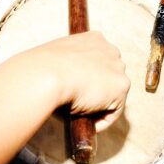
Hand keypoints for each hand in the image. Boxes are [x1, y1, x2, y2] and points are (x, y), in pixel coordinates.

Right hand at [10, 31, 129, 131]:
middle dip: (98, 91)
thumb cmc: (41, 72)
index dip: (90, 78)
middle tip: (81, 108)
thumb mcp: (55, 64)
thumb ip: (67, 71)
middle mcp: (110, 49)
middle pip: (110, 75)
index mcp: (93, 39)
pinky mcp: (121, 85)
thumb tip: (65, 90)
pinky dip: (102, 120)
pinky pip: (114, 110)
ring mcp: (118, 66)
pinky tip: (86, 124)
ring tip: (81, 118)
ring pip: (112, 93)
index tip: (79, 93)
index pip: (98, 60)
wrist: (46, 75)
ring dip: (99, 105)